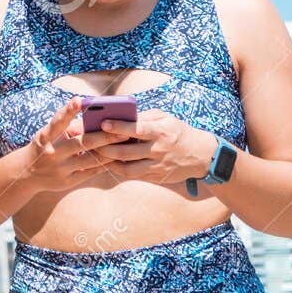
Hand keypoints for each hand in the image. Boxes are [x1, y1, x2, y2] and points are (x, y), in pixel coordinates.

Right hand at [18, 96, 116, 192]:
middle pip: (83, 143)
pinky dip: (103, 165)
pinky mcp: (67, 181)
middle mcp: (52, 152)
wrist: (26, 173)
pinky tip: (116, 158)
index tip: (79, 99)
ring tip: (125, 143)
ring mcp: (60, 168)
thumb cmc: (43, 146)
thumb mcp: (48, 135)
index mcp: (45, 137)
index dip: (68, 110)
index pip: (58, 121)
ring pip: (91, 160)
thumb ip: (68, 128)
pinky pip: (90, 172)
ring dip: (109, 152)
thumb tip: (96, 122)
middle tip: (123, 131)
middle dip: (104, 136)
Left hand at [92, 109, 214, 184]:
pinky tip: (109, 162)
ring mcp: (157, 166)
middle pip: (126, 152)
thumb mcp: (165, 118)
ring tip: (95, 153)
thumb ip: (144, 117)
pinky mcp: (157, 178)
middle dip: (105, 147)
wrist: (201, 155)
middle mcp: (158, 150)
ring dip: (109, 161)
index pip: (137, 129)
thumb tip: (120, 115)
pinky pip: (134, 175)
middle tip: (89, 142)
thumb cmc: (178, 131)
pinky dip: (119, 169)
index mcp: (161, 132)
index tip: (103, 123)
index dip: (119, 127)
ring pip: (127, 167)